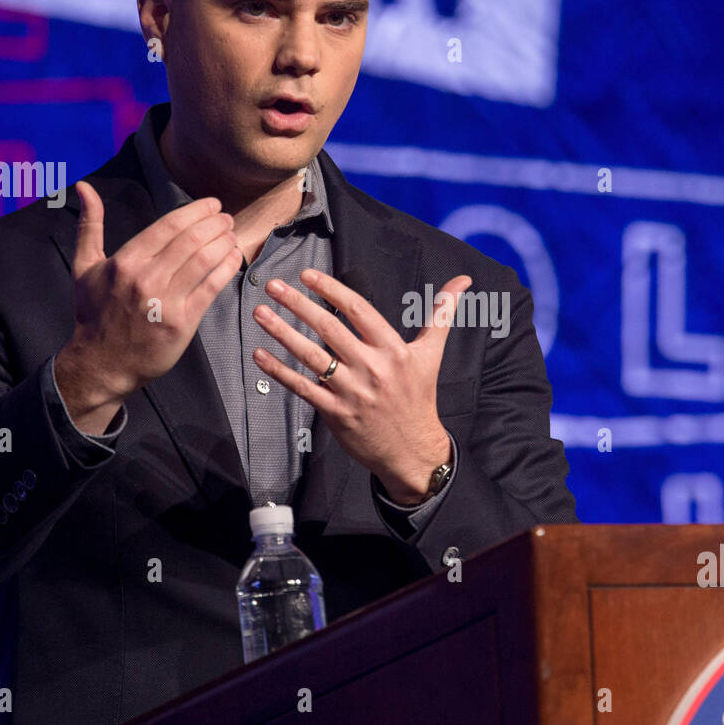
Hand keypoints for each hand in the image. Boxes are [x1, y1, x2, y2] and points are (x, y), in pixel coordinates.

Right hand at [55, 180, 244, 430]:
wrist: (101, 363)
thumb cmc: (94, 313)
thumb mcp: (84, 266)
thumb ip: (89, 225)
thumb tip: (84, 187)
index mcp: (125, 261)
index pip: (169, 226)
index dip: (196, 211)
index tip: (213, 204)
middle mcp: (145, 278)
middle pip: (191, 240)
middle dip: (215, 224)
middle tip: (227, 218)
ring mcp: (165, 301)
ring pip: (204, 261)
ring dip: (224, 242)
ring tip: (232, 235)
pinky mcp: (182, 323)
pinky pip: (211, 288)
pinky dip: (227, 268)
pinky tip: (235, 257)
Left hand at [252, 269, 471, 502]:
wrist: (413, 449)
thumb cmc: (419, 397)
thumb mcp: (432, 353)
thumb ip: (442, 313)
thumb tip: (463, 280)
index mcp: (393, 349)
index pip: (358, 310)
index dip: (331, 290)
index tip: (308, 275)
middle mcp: (372, 367)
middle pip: (329, 328)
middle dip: (298, 304)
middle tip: (274, 285)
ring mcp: (352, 391)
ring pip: (311, 356)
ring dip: (282, 332)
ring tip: (261, 313)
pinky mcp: (336, 413)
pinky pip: (302, 387)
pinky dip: (279, 371)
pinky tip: (260, 355)